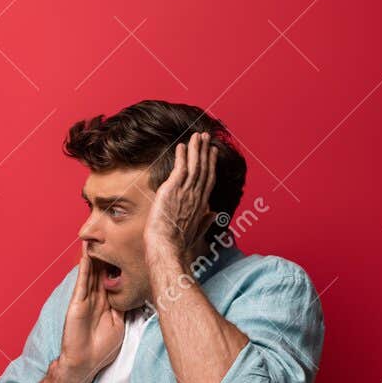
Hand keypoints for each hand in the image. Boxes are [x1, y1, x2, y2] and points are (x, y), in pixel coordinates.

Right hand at [59, 243, 125, 380]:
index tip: (128, 248)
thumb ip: (125, 308)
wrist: (85, 362)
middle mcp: (95, 297)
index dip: (118, 263)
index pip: (113, 278)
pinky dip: (84, 267)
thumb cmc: (102, 348)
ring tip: (97, 236)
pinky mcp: (77, 302)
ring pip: (91, 272)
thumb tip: (139, 295)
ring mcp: (85, 298)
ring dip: (93, 255)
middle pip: (101, 271)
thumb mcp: (120, 324)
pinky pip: (82, 281)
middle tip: (112, 234)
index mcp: (106, 302)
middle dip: (106, 253)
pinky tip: (87, 253)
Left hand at [144, 131, 218, 262]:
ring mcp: (186, 191)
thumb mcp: (196, 232)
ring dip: (196, 148)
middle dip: (205, 151)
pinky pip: (180, 168)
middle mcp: (196, 195)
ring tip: (197, 135)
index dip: (211, 164)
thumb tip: (214, 214)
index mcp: (202, 204)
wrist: (167, 247)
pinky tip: (182, 145)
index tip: (212, 152)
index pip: (208, 179)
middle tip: (206, 137)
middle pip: (203, 168)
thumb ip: (206, 221)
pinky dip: (182, 155)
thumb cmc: (178, 244)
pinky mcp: (173, 189)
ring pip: (194, 165)